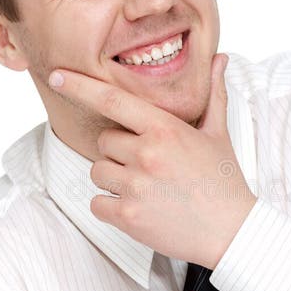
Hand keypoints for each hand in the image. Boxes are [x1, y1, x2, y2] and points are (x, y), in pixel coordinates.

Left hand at [48, 54, 256, 268]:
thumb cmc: (224, 180)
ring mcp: (136, 187)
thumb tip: (219, 59)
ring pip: (97, 172)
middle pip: (103, 141)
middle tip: (148, 165)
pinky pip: (96, 204)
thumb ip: (212, 94)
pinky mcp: (129, 217)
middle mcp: (147, 154)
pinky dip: (110, 207)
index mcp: (165, 129)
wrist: (233, 232)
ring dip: (113, 179)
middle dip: (118, 152)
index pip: (111, 100)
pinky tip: (138, 208)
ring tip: (145, 188)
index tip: (56, 76)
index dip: (79, 86)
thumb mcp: (218, 134)